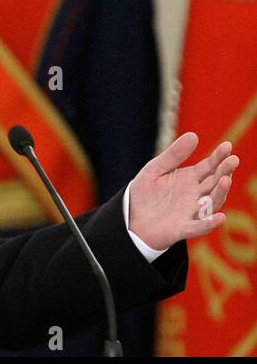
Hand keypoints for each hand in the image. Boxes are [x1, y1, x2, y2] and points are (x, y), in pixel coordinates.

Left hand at [128, 132, 239, 251]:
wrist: (130, 220)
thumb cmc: (145, 194)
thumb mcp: (155, 170)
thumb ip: (173, 155)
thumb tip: (193, 135)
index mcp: (190, 179)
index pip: (209, 167)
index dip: (219, 157)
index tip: (227, 145)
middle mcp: (196, 195)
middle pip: (214, 182)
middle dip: (224, 171)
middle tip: (233, 160)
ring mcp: (192, 212)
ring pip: (212, 203)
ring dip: (220, 193)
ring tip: (225, 180)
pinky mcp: (183, 228)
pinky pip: (199, 227)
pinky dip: (209, 223)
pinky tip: (220, 217)